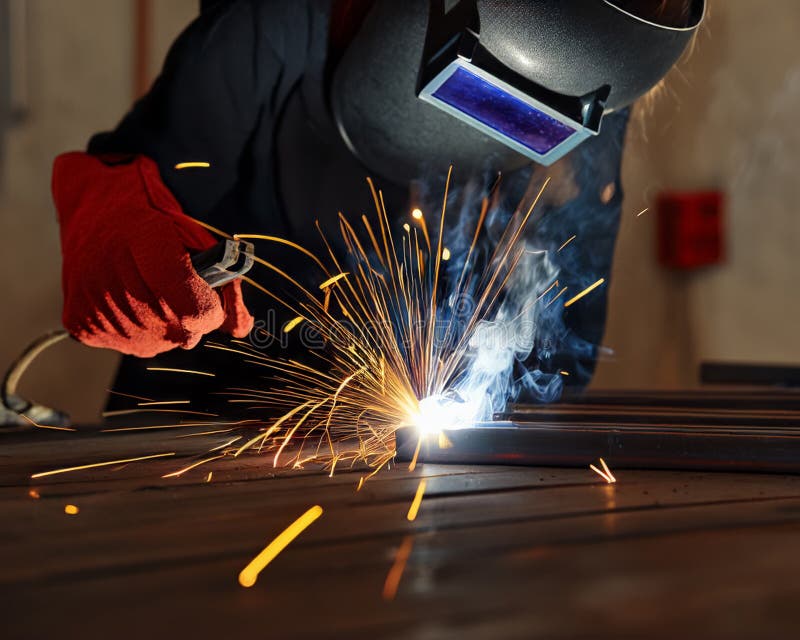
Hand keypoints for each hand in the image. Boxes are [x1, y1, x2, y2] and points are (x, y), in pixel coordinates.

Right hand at [53, 152, 252, 356]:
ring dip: (168, 326)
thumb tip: (241, 328)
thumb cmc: (153, 217)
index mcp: (149, 243)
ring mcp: (95, 305)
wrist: (93, 206)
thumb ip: (223, 279)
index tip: (211, 298)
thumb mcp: (194, 234)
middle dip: (192, 316)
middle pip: (180, 332)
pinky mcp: (81, 323)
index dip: (212, 310)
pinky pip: (132, 346)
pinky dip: (143, 331)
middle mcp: (116, 277)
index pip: (196, 311)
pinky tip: (135, 302)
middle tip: (179, 289)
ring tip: (156, 292)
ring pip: (158, 344)